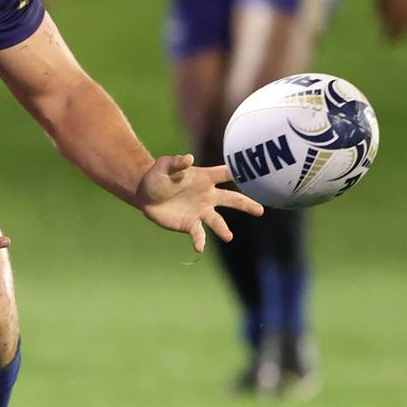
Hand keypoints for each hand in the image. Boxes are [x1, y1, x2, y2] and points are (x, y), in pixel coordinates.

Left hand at [136, 153, 263, 253]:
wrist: (145, 196)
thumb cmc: (157, 176)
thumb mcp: (164, 167)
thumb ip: (176, 163)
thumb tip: (189, 158)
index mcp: (205, 178)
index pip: (225, 174)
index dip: (239, 172)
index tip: (256, 174)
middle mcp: (208, 195)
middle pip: (232, 199)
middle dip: (246, 204)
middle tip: (261, 210)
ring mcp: (201, 211)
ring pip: (218, 220)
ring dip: (223, 229)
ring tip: (229, 237)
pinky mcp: (191, 224)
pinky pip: (199, 234)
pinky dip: (199, 240)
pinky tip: (199, 247)